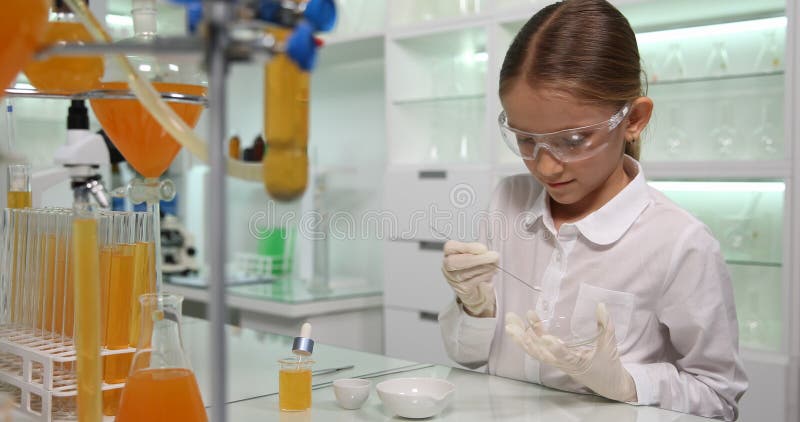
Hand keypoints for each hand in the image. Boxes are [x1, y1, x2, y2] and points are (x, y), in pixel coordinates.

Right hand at [441, 240, 498, 316]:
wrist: (478, 289)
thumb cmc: (475, 267)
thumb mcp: (476, 254)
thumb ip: (478, 251)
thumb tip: (485, 252)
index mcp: (449, 253)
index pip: (450, 247)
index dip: (466, 247)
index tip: (483, 249)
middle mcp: (448, 266)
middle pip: (454, 262)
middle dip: (475, 259)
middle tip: (493, 257)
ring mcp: (454, 279)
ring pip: (464, 273)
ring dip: (484, 267)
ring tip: (494, 264)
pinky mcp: (463, 289)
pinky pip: (473, 282)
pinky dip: (485, 275)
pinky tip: (492, 271)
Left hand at [504, 303, 636, 402]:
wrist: (608, 385)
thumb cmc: (608, 367)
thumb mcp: (609, 346)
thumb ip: (605, 325)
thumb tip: (601, 304)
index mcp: (578, 362)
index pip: (564, 356)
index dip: (555, 348)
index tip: (545, 338)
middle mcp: (562, 363)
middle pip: (539, 353)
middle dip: (523, 339)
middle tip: (509, 325)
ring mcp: (557, 361)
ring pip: (535, 350)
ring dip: (521, 335)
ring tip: (510, 321)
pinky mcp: (555, 357)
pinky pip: (540, 347)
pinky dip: (532, 334)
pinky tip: (526, 320)